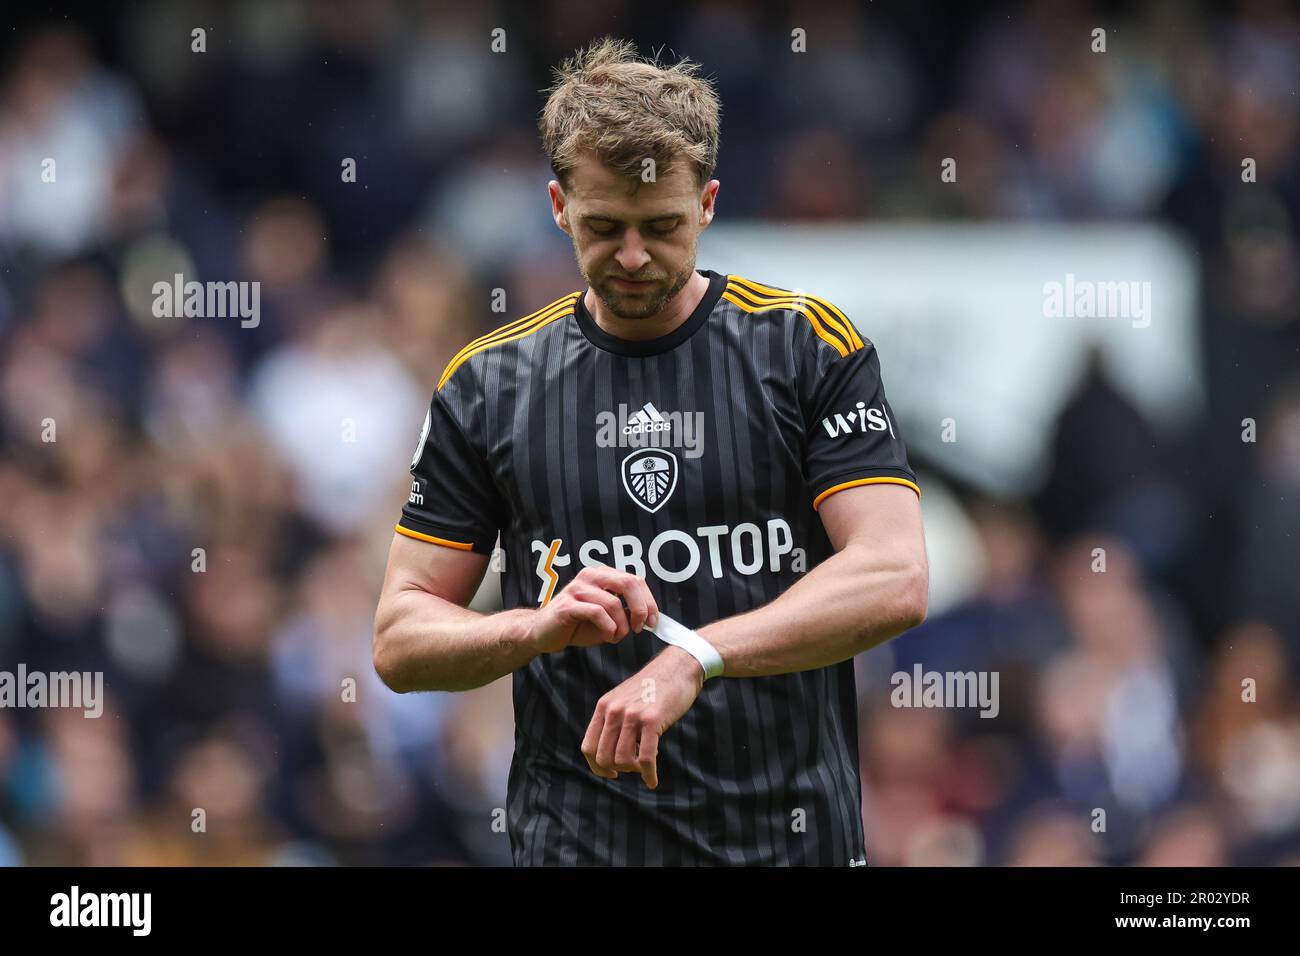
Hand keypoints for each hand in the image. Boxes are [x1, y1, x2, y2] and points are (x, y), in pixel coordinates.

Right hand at [527, 565, 658, 654]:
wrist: (543, 633)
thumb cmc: (577, 625)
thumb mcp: (608, 618)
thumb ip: (625, 613)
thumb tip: (648, 617)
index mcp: (602, 575)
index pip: (635, 580)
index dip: (649, 601)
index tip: (653, 622)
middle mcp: (590, 576)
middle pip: (628, 583)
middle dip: (640, 609)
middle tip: (639, 628)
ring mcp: (577, 589)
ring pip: (613, 603)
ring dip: (620, 626)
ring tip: (614, 637)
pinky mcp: (567, 605)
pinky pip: (597, 613)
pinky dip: (607, 628)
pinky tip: (606, 635)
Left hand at [581, 645, 704, 788]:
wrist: (679, 666)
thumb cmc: (655, 687)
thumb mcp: (625, 699)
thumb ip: (614, 720)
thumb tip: (608, 756)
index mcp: (604, 706)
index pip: (588, 747)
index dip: (597, 766)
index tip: (611, 772)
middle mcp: (614, 710)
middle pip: (603, 757)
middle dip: (617, 769)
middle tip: (632, 768)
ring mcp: (632, 715)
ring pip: (623, 760)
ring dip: (634, 770)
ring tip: (645, 766)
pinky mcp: (652, 720)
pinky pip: (645, 758)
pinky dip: (648, 774)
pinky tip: (652, 781)